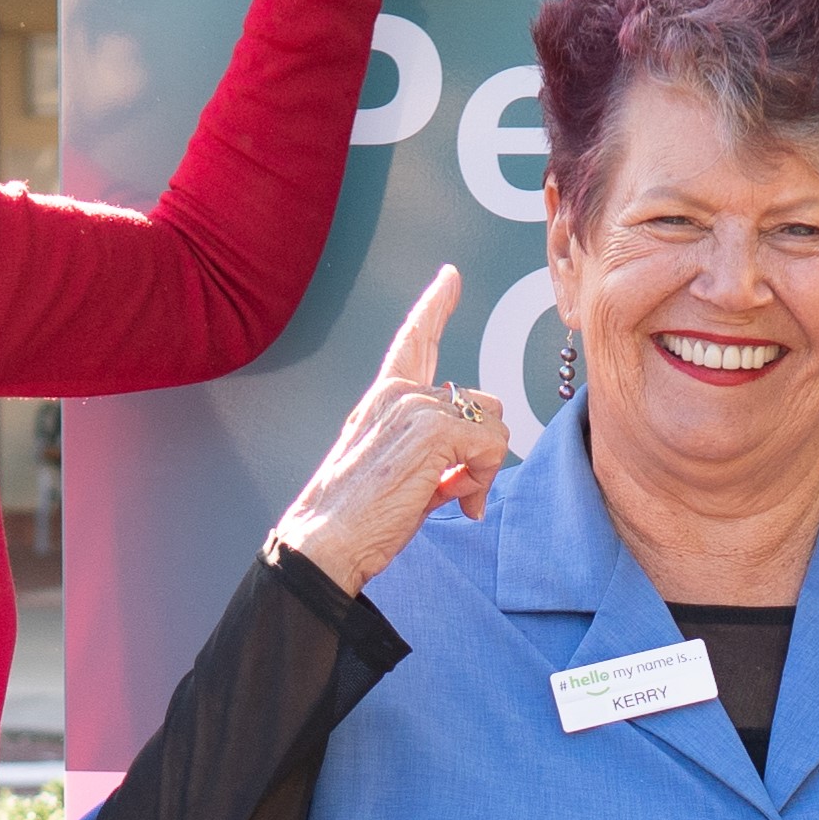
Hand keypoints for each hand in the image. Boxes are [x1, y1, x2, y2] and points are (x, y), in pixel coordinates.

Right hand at [264, 268, 501, 590]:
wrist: (326, 541)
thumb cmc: (355, 519)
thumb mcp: (400, 476)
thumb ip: (437, 459)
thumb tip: (472, 471)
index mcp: (383, 399)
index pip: (413, 342)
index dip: (435, 306)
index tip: (450, 278)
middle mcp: (399, 393)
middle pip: (482, 403)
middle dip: (481, 450)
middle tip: (457, 490)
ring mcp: (416, 406)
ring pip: (492, 425)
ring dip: (483, 468)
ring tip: (451, 497)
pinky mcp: (433, 429)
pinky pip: (492, 446)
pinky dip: (483, 480)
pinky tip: (455, 500)